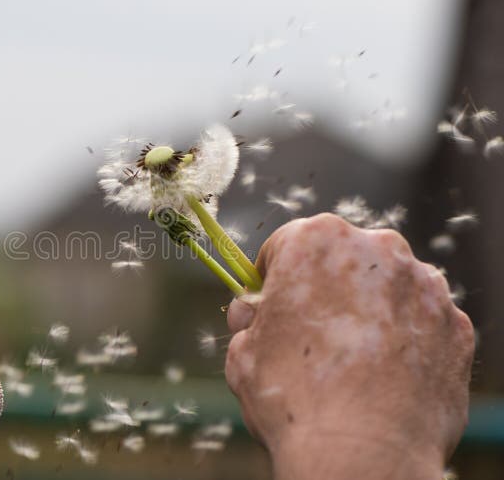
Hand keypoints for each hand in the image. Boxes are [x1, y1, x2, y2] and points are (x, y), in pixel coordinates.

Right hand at [225, 214, 474, 479]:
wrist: (362, 455)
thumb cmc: (292, 398)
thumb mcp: (242, 351)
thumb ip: (249, 318)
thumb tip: (253, 312)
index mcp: (315, 241)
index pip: (285, 245)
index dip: (272, 278)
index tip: (270, 306)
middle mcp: (376, 248)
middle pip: (340, 259)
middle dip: (324, 289)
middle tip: (309, 336)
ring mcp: (423, 285)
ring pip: (384, 287)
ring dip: (366, 311)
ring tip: (349, 362)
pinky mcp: (454, 324)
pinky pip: (420, 322)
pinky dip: (403, 341)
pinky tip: (383, 376)